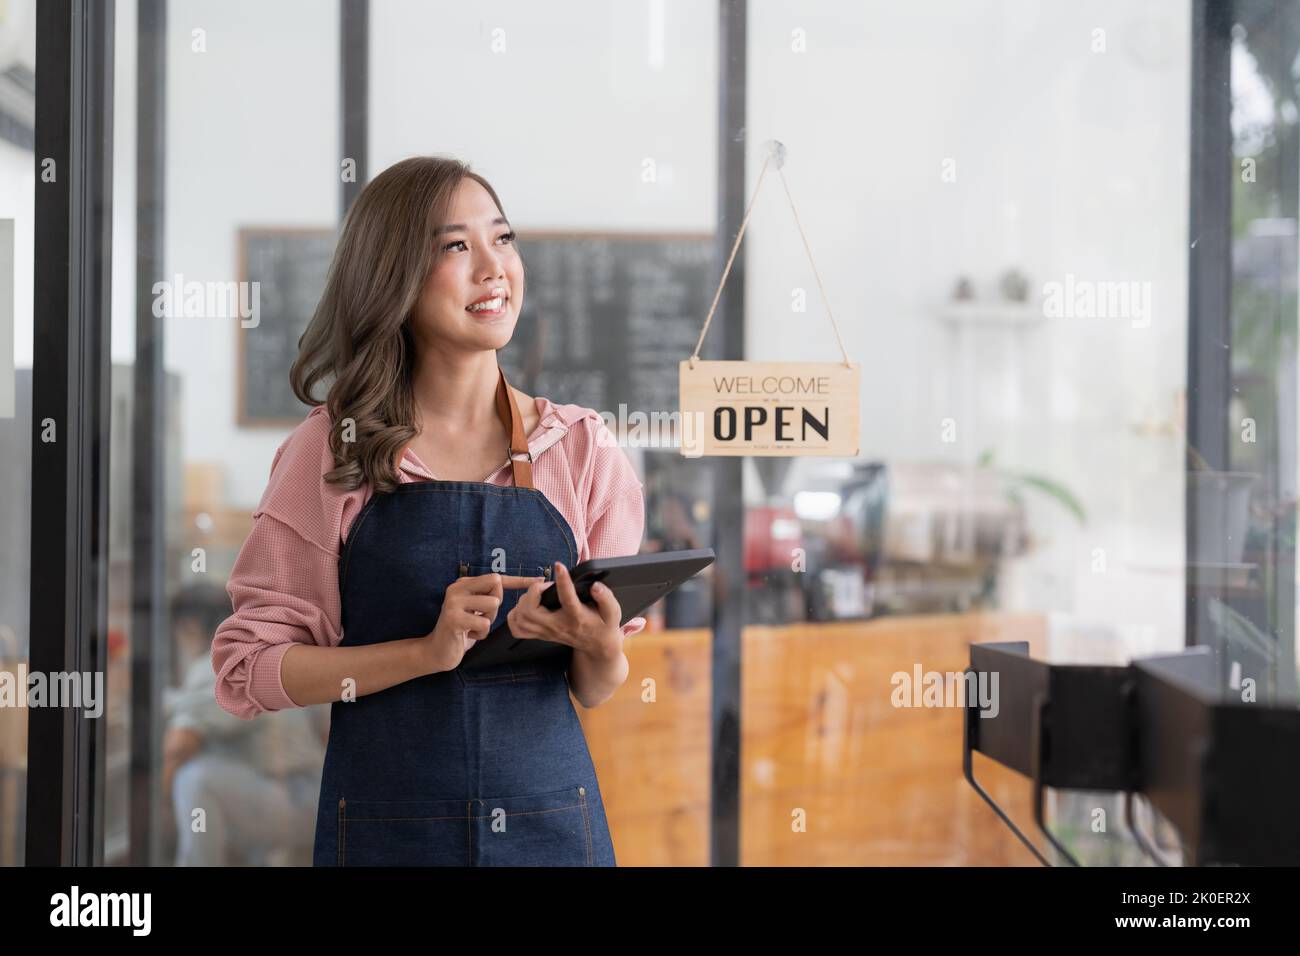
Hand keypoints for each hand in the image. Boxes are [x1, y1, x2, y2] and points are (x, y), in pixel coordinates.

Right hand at [421, 572, 543, 673]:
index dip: (520, 579)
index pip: (497, 577)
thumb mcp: (476, 609)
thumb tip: (522, 589)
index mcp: (464, 583)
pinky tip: (468, 635)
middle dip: (497, 604)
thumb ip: (490, 596)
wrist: (437, 651)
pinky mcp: (453, 618)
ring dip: (488, 620)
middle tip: (481, 616)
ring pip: (492, 604)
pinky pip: (484, 624)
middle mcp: (457, 588)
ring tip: (474, 626)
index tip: (539, 579)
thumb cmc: (462, 630)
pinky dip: (481, 634)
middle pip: (496, 584)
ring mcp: (454, 602)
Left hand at [506, 561, 623, 658]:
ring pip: (521, 619)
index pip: (567, 598)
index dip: (563, 580)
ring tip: (535, 593)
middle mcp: (558, 626)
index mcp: (576, 617)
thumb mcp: (612, 612)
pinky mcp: (540, 635)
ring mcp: (547, 632)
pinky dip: (515, 616)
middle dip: (533, 591)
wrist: (597, 647)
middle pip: (531, 611)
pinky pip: (517, 629)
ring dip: (523, 601)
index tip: (559, 565)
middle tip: (544, 584)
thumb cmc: (604, 625)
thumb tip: (595, 585)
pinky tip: (524, 606)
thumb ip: (606, 598)